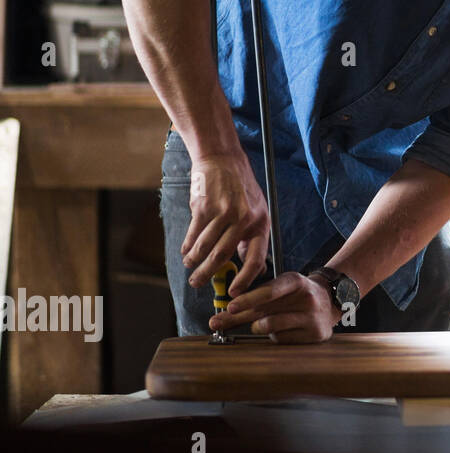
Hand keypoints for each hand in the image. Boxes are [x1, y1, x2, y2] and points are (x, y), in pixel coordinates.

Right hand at [182, 150, 268, 296]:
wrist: (222, 159)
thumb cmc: (240, 188)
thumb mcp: (257, 209)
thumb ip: (251, 235)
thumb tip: (250, 265)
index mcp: (261, 222)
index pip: (256, 259)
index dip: (245, 279)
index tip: (234, 293)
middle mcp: (244, 219)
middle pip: (222, 256)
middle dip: (207, 274)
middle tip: (197, 283)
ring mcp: (223, 213)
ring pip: (204, 248)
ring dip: (193, 261)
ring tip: (189, 266)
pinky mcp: (204, 207)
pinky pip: (193, 234)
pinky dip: (187, 246)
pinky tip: (185, 251)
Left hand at [209, 271, 337, 343]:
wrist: (331, 301)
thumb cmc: (297, 295)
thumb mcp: (281, 287)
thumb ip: (257, 298)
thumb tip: (226, 312)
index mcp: (296, 282)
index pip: (270, 291)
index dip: (249, 299)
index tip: (230, 306)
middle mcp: (306, 299)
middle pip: (266, 313)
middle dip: (237, 319)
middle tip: (216, 323)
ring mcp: (312, 318)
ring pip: (271, 328)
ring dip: (259, 327)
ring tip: (260, 324)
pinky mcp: (316, 334)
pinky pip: (282, 339)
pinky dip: (276, 336)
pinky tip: (284, 329)